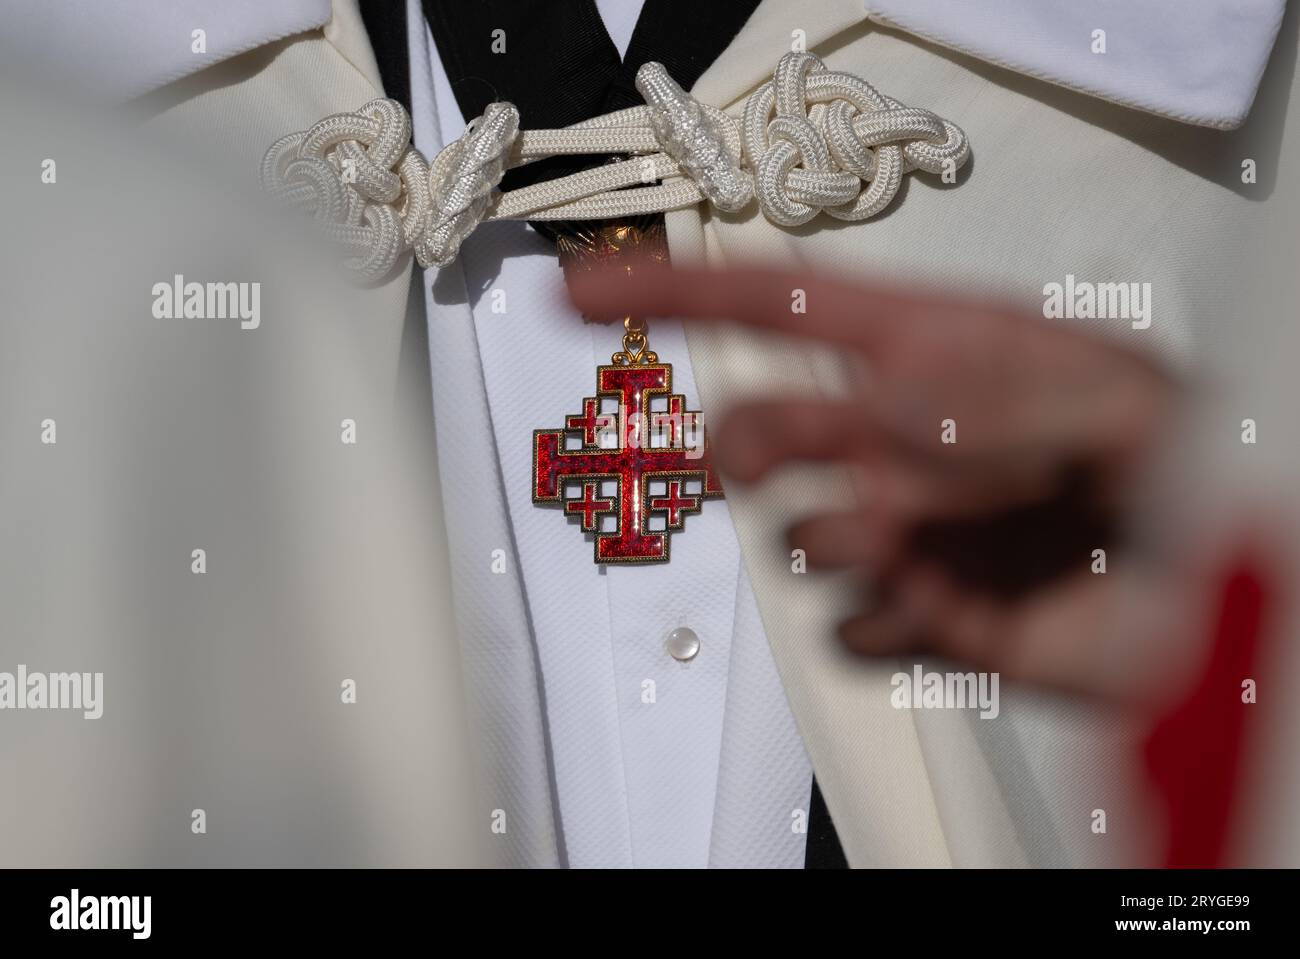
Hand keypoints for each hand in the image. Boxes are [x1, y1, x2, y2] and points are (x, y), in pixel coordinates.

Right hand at [572, 264, 1183, 701]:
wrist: (1205, 582)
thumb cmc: (1161, 456)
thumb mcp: (1082, 387)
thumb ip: (967, 392)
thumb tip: (867, 405)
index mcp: (924, 358)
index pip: (776, 311)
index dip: (677, 293)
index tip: (584, 290)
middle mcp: (897, 444)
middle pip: (759, 435)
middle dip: (745, 445)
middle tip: (762, 457)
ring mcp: (903, 530)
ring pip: (796, 539)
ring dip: (837, 539)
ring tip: (919, 543)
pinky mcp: (919, 617)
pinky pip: (849, 631)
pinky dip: (879, 627)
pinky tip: (943, 607)